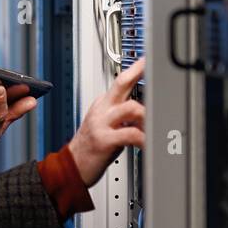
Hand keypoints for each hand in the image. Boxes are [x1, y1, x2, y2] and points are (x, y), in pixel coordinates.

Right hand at [67, 58, 145, 186]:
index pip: (121, 80)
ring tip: (156, 127)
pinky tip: (148, 143)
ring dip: (148, 116)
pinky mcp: (104, 140)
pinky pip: (130, 134)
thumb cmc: (92, 149)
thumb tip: (148, 112)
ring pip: (131, 107)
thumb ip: (124, 116)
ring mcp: (101, 124)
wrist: (71, 168)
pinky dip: (143, 138)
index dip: (136, 68)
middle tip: (155, 68)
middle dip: (139, 73)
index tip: (149, 59)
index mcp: (102, 104)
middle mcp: (101, 110)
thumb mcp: (107, 126)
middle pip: (121, 83)